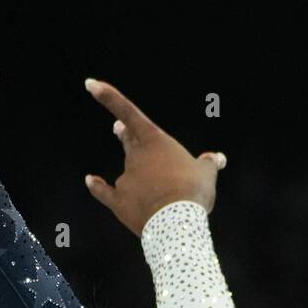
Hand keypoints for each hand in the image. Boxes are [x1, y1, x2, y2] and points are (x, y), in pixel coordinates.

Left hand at [83, 80, 226, 236]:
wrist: (176, 223)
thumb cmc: (193, 192)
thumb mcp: (207, 174)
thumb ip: (209, 163)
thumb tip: (218, 158)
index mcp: (155, 141)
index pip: (128, 112)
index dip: (108, 97)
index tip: (90, 84)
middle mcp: (135, 157)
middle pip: (128, 141)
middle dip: (124, 135)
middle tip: (118, 131)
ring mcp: (125, 179)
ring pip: (127, 172)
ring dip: (134, 174)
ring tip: (154, 190)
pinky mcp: (118, 202)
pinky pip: (104, 192)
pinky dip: (97, 187)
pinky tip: (90, 180)